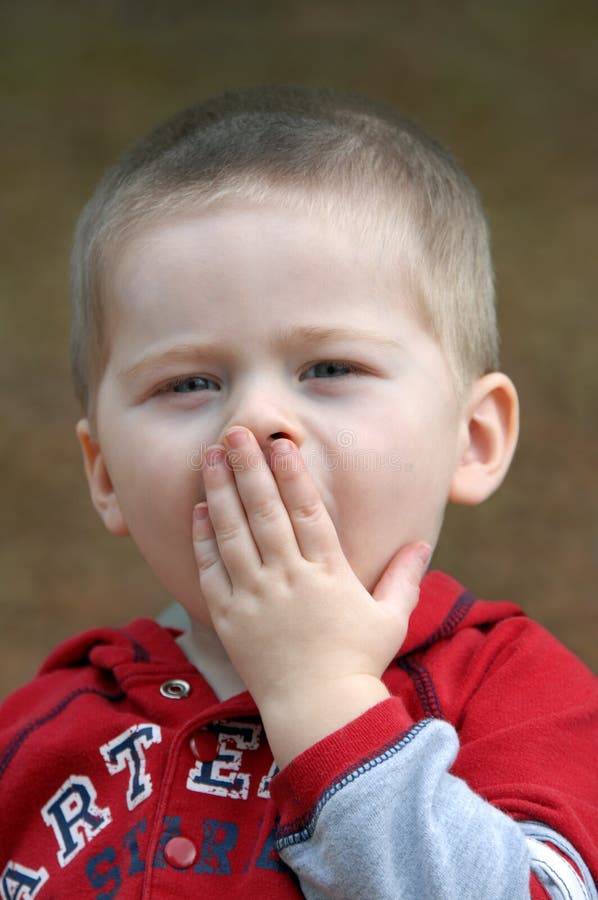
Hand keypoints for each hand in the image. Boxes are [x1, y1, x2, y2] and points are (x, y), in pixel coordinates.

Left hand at [192, 427, 429, 765]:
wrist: (317, 712)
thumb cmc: (358, 663)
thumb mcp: (390, 618)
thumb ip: (404, 577)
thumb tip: (422, 543)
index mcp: (327, 573)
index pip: (307, 511)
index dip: (292, 474)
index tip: (280, 443)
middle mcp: (287, 578)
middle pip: (264, 511)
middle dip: (249, 467)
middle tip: (236, 431)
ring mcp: (254, 597)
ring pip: (233, 533)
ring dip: (220, 491)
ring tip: (211, 456)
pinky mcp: (229, 617)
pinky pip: (211, 570)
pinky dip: (205, 538)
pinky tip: (201, 509)